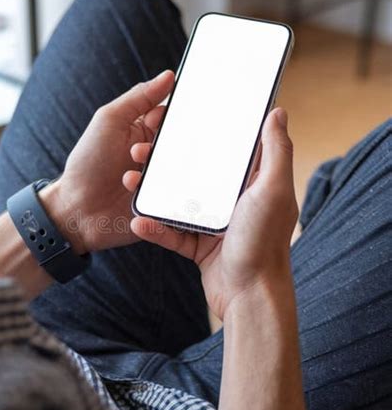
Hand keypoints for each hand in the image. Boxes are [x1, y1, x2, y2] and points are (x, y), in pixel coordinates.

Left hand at [42, 70, 174, 254]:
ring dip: (158, 174)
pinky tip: (136, 199)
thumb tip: (168, 76)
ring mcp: (163, 183)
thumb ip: (138, 97)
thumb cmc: (89, 163)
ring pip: (184, 174)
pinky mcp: (165, 208)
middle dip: (165, 148)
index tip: (153, 121)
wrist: (76, 210)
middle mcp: (159, 157)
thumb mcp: (109, 121)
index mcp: (148, 133)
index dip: (169, 117)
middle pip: (184, 146)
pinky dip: (162, 203)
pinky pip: (180, 203)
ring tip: (129, 178)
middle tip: (139, 153)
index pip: (174, 118)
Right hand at [123, 108, 297, 320]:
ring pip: (178, 202)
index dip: (208, 133)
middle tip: (143, 149)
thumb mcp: (273, 190)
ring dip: (153, 192)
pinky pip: (172, 234)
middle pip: (196, 174)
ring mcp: (215, 226)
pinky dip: (154, 228)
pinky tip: (137, 219)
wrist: (250, 297)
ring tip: (131, 179)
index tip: (182, 116)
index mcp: (252, 184)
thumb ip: (276, 151)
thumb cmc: (265, 242)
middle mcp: (234, 202)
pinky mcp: (199, 248)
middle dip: (168, 161)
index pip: (228, 151)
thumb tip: (278, 112)